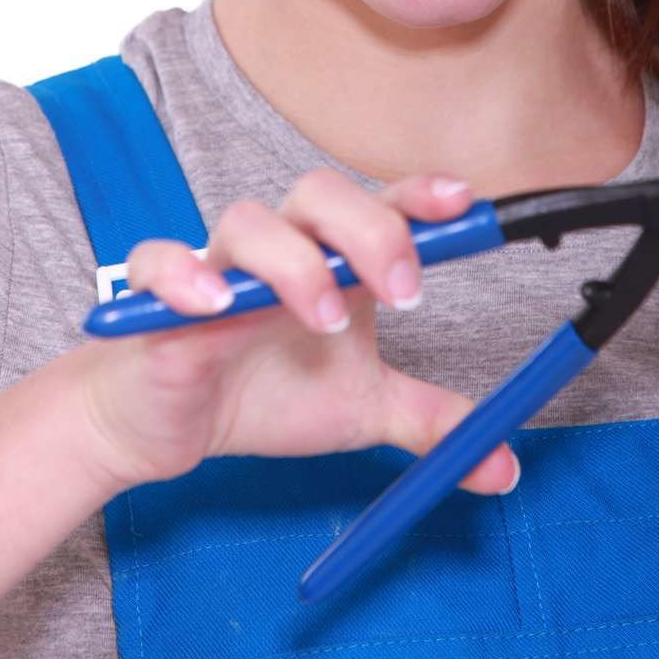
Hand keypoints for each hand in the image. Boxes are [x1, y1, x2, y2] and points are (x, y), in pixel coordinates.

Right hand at [78, 167, 519, 497]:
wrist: (170, 425)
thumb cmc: (264, 393)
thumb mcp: (359, 409)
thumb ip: (428, 420)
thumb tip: (502, 464)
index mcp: (332, 259)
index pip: (380, 206)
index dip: (420, 196)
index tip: (465, 204)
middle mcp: (279, 249)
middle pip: (320, 194)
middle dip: (371, 230)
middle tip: (405, 293)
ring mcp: (217, 267)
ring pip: (249, 221)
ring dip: (295, 262)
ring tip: (325, 320)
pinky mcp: (155, 301)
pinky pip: (158, 262)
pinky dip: (184, 276)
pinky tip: (215, 305)